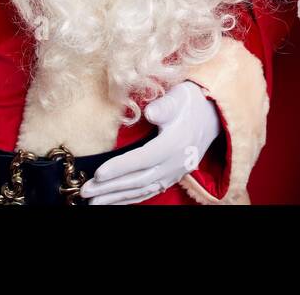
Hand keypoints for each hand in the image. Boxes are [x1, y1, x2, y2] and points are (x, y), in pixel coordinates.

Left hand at [79, 81, 220, 204]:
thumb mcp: (180, 96)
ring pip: (142, 190)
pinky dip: (130, 199)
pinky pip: (149, 192)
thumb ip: (165, 105)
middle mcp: (175, 163)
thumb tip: (150, 112)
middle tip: (86, 191)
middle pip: (139, 179)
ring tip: (93, 202)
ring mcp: (174, 173)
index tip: (98, 173)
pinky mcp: (172, 177)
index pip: (143, 158)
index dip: (120, 167)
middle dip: (111, 187)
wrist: (214, 116)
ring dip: (116, 197)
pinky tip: (113, 202)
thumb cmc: (191, 103)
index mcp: (175, 143)